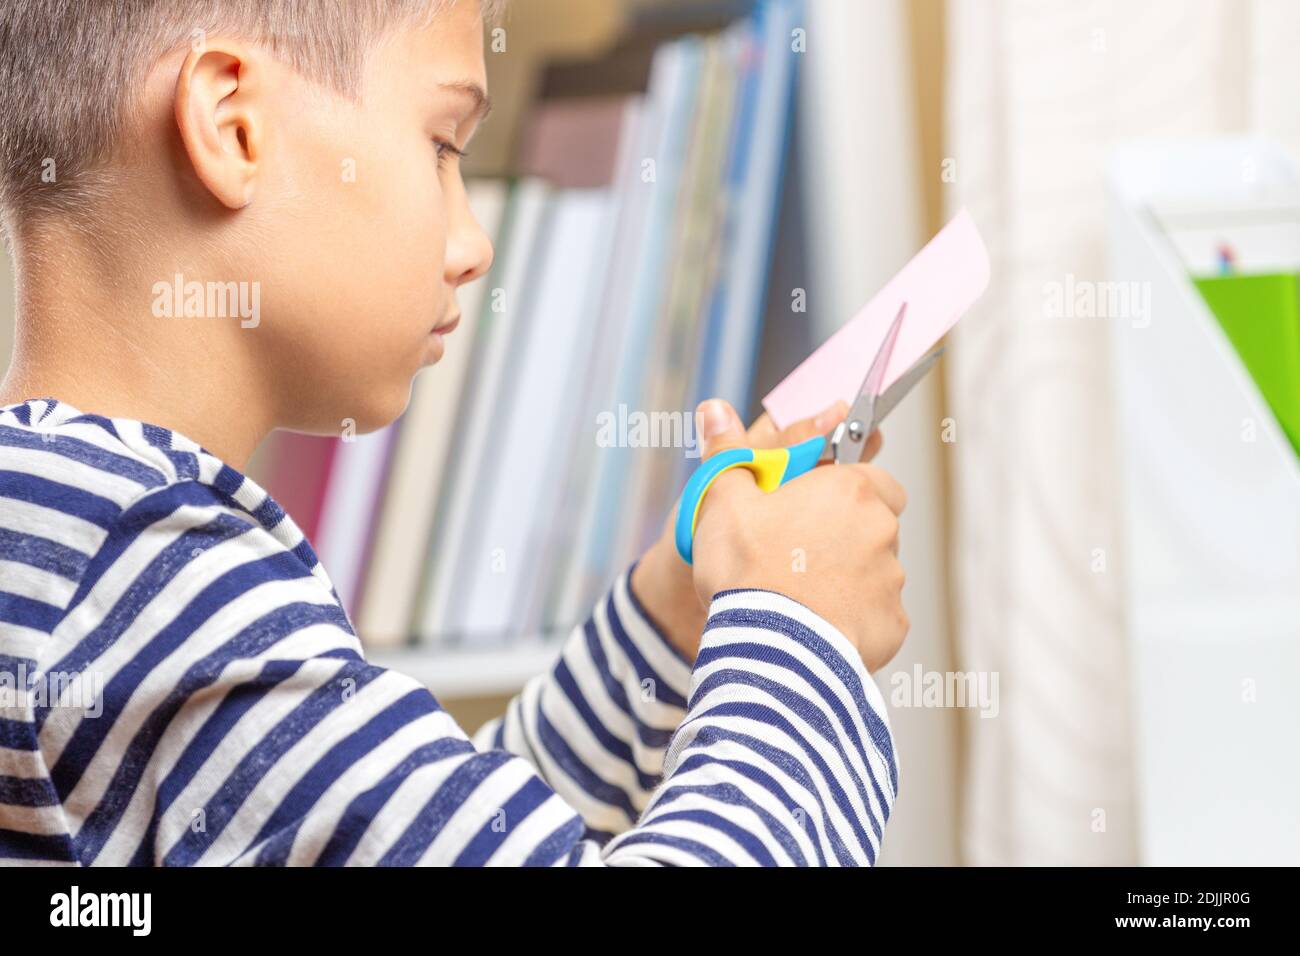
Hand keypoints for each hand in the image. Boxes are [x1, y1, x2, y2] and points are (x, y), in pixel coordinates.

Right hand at [688, 400, 907, 672]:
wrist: (768, 648)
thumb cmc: (748, 570)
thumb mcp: (725, 501)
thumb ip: (727, 452)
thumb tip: (715, 408)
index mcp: (849, 489)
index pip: (868, 476)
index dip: (840, 491)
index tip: (811, 508)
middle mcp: (881, 530)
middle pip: (874, 525)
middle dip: (846, 536)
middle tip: (799, 554)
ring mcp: (891, 580)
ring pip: (876, 572)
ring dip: (848, 579)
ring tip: (802, 598)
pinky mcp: (891, 625)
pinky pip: (877, 617)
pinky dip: (854, 621)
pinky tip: (817, 628)